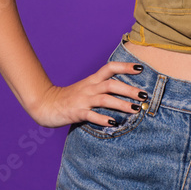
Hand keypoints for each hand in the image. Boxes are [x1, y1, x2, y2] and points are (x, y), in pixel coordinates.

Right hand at [29, 61, 146, 127]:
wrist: (46, 105)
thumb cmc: (70, 98)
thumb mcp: (86, 88)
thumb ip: (101, 88)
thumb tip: (124, 92)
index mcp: (92, 80)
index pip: (110, 68)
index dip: (125, 66)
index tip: (140, 68)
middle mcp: (89, 87)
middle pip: (112, 84)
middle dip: (129, 89)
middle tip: (144, 95)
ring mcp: (83, 100)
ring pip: (105, 99)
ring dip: (122, 104)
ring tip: (136, 109)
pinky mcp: (77, 112)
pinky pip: (92, 115)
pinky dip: (103, 119)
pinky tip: (114, 123)